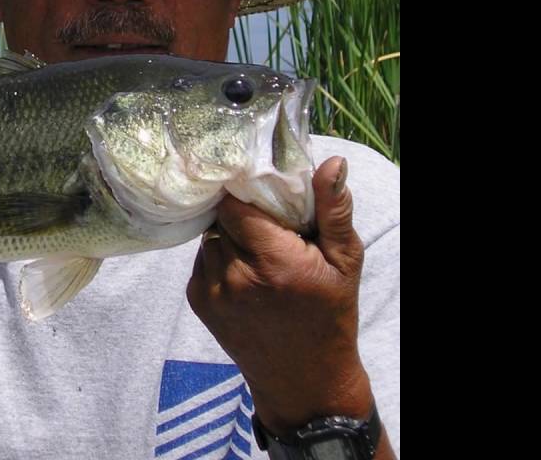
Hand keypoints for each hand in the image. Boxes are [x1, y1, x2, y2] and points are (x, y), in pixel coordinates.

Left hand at [187, 157, 375, 433]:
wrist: (303, 378)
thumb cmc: (330, 314)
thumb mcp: (344, 261)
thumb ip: (333, 210)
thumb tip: (332, 162)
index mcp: (274, 263)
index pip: (235, 205)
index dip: (245, 192)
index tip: (259, 188)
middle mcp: (236, 277)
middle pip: (221, 218)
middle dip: (240, 213)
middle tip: (265, 221)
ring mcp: (212, 291)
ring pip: (209, 236)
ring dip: (228, 235)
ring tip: (257, 249)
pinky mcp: (197, 300)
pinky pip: (202, 258)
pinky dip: (219, 256)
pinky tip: (245, 269)